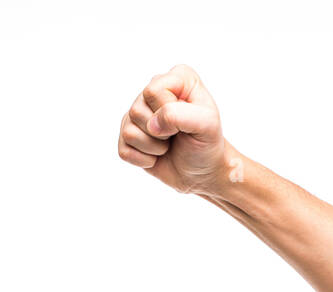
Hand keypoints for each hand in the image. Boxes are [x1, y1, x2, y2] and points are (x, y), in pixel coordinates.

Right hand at [117, 64, 230, 194]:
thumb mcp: (208, 126)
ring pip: (129, 132)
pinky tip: (158, 155)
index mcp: (178, 78)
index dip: (168, 111)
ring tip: (169, 144)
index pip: (153, 91)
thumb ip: (181, 115)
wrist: (203, 172)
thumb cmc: (207, 145)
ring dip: (154, 147)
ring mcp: (138, 112)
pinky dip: (145, 159)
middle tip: (178, 135)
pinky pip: (125, 151)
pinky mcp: (127, 135)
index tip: (187, 122)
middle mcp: (154, 90)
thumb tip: (152, 125)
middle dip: (161, 132)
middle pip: (136, 110)